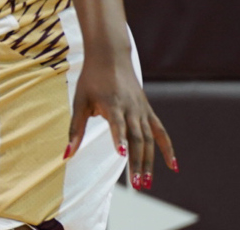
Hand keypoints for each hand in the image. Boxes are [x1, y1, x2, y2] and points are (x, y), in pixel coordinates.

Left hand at [67, 55, 174, 188]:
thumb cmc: (91, 78)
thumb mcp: (79, 101)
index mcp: (112, 103)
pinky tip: (173, 167)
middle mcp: (130, 107)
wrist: (110, 54)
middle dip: (137, 162)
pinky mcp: (148, 110)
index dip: (120, 139)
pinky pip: (160, 131)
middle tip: (136, 185)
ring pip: (149, 138)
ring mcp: (142, 109)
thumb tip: (66, 155)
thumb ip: (74, 129)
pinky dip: (167, 148)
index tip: (122, 155)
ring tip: (146, 184)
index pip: (117, 124)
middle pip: (137, 138)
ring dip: (149, 162)